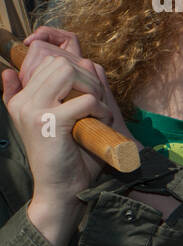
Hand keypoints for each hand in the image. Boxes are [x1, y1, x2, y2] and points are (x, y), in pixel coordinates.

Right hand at [2, 28, 130, 245]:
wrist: (61, 190)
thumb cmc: (67, 157)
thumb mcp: (59, 120)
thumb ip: (53, 93)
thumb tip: (37, 66)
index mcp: (21, 98)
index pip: (46, 57)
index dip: (69, 55)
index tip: (84, 69)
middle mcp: (22, 100)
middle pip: (60, 62)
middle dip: (87, 76)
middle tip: (96, 100)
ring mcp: (33, 109)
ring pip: (69, 73)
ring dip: (92, 88)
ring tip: (97, 109)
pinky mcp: (49, 122)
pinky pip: (84, 100)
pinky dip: (99, 108)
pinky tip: (99, 122)